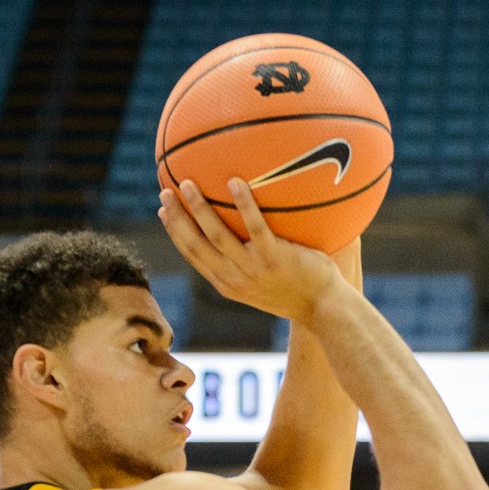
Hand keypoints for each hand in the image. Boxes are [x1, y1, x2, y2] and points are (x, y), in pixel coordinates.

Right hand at [158, 179, 346, 323]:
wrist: (323, 308)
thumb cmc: (297, 291)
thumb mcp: (262, 283)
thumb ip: (247, 263)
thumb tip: (240, 233)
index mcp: (227, 283)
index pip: (193, 255)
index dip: (175, 232)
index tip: (164, 211)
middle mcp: (235, 278)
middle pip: (196, 245)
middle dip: (177, 219)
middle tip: (165, 192)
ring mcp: (254, 269)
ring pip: (217, 236)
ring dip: (199, 209)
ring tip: (188, 183)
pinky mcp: (276, 259)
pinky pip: (256, 227)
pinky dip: (244, 205)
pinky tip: (236, 182)